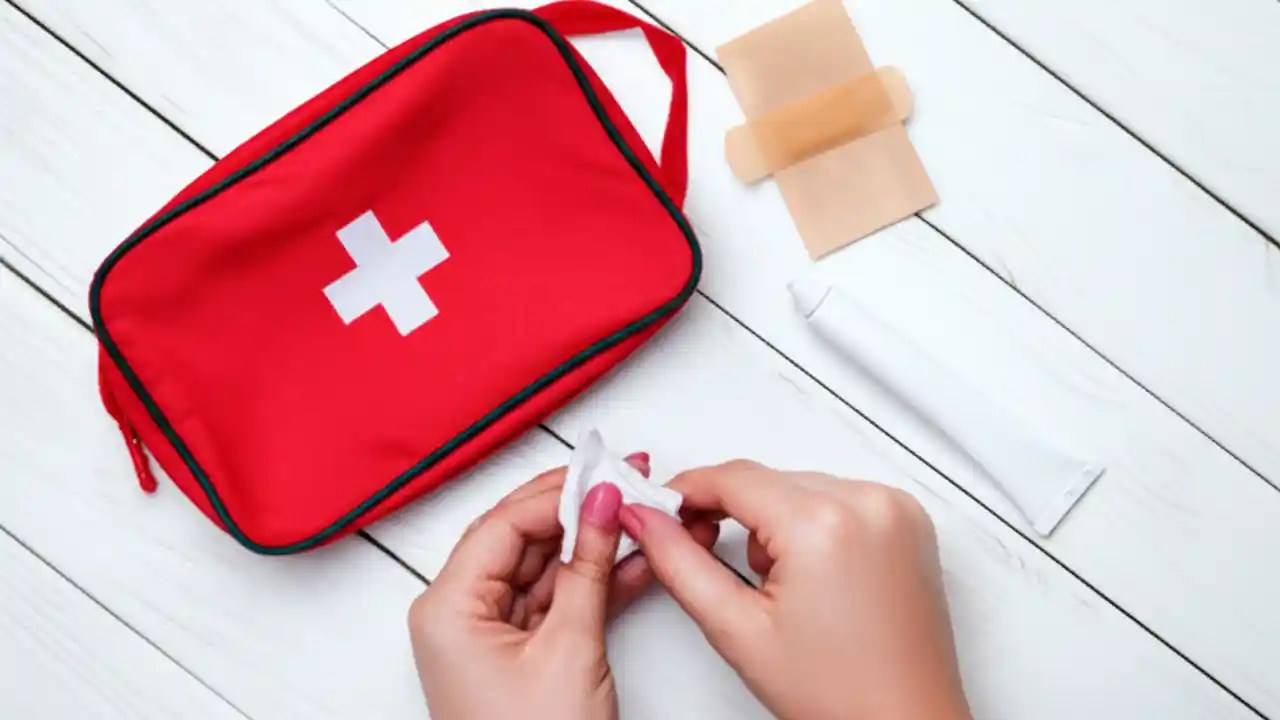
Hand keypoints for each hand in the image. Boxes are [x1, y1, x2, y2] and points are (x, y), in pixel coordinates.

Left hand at [408, 455, 717, 719]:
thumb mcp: (569, 649)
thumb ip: (588, 568)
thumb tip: (603, 505)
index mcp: (447, 607)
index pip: (504, 523)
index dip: (559, 493)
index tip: (607, 474)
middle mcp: (458, 615)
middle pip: (521, 538)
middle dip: (579, 510)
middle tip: (626, 479)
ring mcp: (488, 635)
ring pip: (543, 568)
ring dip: (594, 545)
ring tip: (641, 516)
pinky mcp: (518, 654)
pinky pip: (556, 600)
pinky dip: (594, 582)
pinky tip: (633, 560)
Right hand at [620, 461, 970, 719]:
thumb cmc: (841, 696)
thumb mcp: (738, 629)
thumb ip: (680, 563)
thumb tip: (647, 520)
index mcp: (824, 525)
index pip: (734, 478)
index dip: (686, 490)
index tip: (660, 506)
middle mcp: (869, 504)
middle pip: (767, 479)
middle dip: (729, 511)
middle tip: (701, 553)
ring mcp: (896, 509)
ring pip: (802, 486)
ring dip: (774, 520)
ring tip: (773, 585)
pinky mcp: (910, 521)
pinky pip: (840, 498)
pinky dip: (814, 523)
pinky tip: (810, 574)